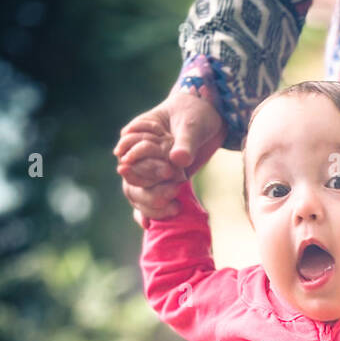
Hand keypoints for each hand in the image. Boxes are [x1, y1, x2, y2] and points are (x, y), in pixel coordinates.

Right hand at [114, 89, 226, 222]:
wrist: (208, 118)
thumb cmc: (197, 114)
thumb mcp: (192, 124)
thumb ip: (185, 141)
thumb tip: (179, 160)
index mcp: (139, 133)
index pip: (129, 155)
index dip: (145, 167)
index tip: (169, 172)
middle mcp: (139, 153)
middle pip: (130, 179)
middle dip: (149, 190)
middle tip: (175, 191)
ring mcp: (148, 169)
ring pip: (136, 193)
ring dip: (150, 205)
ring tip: (174, 208)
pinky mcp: (160, 181)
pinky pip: (146, 200)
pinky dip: (147, 212)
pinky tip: (148, 225)